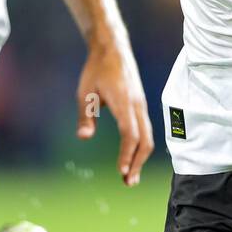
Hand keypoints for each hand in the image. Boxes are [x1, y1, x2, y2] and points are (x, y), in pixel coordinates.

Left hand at [75, 26, 153, 185]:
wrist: (113, 48)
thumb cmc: (96, 69)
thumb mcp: (85, 92)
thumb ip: (85, 116)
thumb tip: (84, 138)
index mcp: (124, 102)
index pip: (130, 134)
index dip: (127, 154)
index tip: (121, 171)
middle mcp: (137, 105)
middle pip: (144, 140)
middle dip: (137, 163)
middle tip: (127, 182)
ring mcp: (141, 105)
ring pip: (147, 136)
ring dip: (139, 157)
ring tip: (128, 176)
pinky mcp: (140, 105)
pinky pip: (145, 130)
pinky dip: (140, 146)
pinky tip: (131, 157)